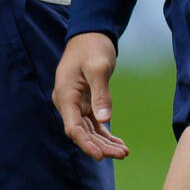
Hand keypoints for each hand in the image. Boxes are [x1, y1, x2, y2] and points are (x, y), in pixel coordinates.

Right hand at [52, 32, 128, 160]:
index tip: (100, 156)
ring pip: (89, 130)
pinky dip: (105, 134)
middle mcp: (68, 102)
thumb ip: (101, 93)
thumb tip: (105, 119)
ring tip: (124, 152)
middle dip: (101, 146)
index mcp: (65, 95)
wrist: (91, 34)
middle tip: (123, 154)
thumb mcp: (98, 67)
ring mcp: (76, 103)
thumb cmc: (92, 47)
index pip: (73, 127)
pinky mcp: (85, 102)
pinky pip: (94, 123)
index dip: (86, 144)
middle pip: (82, 132)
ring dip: (105, 142)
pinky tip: (119, 144)